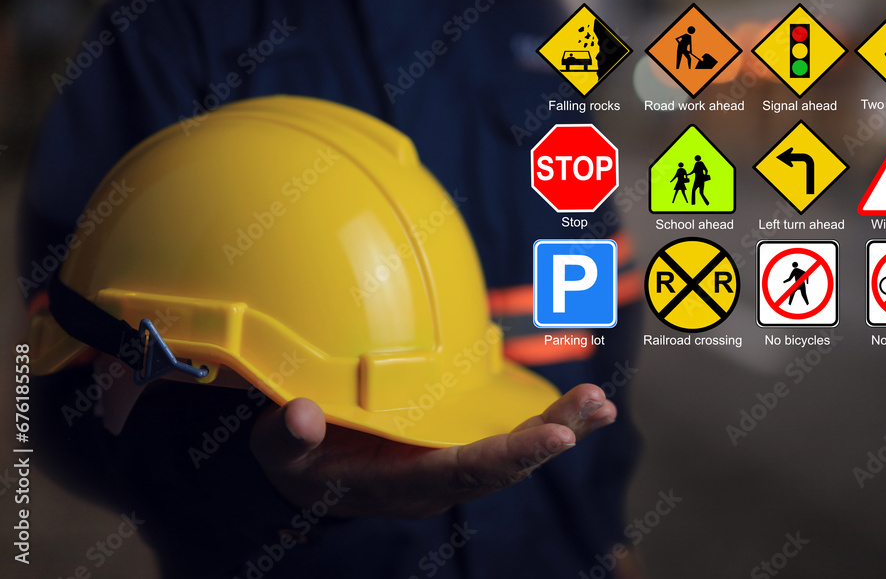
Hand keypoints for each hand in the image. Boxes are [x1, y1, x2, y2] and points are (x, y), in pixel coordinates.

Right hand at [250, 384, 615, 519]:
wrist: (310, 471)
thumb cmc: (299, 457)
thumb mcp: (281, 450)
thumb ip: (290, 436)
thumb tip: (303, 417)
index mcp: (401, 483)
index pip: (462, 473)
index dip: (509, 457)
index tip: (554, 437)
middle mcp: (438, 479)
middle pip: (505, 465)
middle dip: (552, 438)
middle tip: (595, 407)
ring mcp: (452, 464)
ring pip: (515, 450)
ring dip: (561, 427)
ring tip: (602, 404)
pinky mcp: (459, 445)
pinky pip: (510, 436)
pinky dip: (548, 421)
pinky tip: (584, 407)